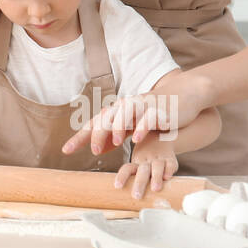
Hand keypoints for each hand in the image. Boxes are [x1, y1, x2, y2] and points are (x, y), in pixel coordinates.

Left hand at [62, 91, 201, 157]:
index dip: (80, 137)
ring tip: (115, 142)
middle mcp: (126, 106)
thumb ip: (115, 135)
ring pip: (125, 114)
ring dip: (118, 128)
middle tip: (95, 150)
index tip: (66, 150)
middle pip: (107, 118)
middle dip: (99, 134)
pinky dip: (140, 128)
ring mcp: (142, 106)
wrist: (182, 96)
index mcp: (117, 111)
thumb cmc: (153, 114)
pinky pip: (147, 118)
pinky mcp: (158, 110)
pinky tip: (136, 139)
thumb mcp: (131, 125)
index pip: (94, 124)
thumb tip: (98, 148)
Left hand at [115, 133, 179, 198]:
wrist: (160, 138)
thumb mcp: (138, 164)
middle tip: (136, 196)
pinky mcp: (171, 160)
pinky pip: (170, 164)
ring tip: (155, 189)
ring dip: (155, 177)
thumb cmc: (147, 159)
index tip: (117, 186)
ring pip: (157, 166)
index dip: (122, 176)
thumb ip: (133, 177)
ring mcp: (159, 160)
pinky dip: (169, 170)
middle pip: (142, 171)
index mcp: (137, 162)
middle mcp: (147, 161)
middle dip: (139, 183)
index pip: (127, 168)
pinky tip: (167, 178)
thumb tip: (123, 196)